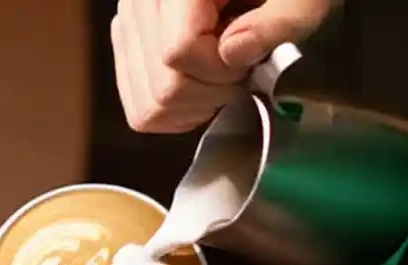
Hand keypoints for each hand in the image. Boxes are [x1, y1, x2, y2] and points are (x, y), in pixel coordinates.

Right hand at [113, 0, 338, 132]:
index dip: (224, 70)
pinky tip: (204, 84)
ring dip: (196, 104)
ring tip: (224, 74)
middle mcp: (139, 3)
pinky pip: (139, 106)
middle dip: (214, 91)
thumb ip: (279, 20)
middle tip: (243, 69)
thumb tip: (231, 54)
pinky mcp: (128, 47)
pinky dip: (176, 110)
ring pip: (147, 105)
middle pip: (162, 87)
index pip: (178, 52)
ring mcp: (128, 27)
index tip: (253, 58)